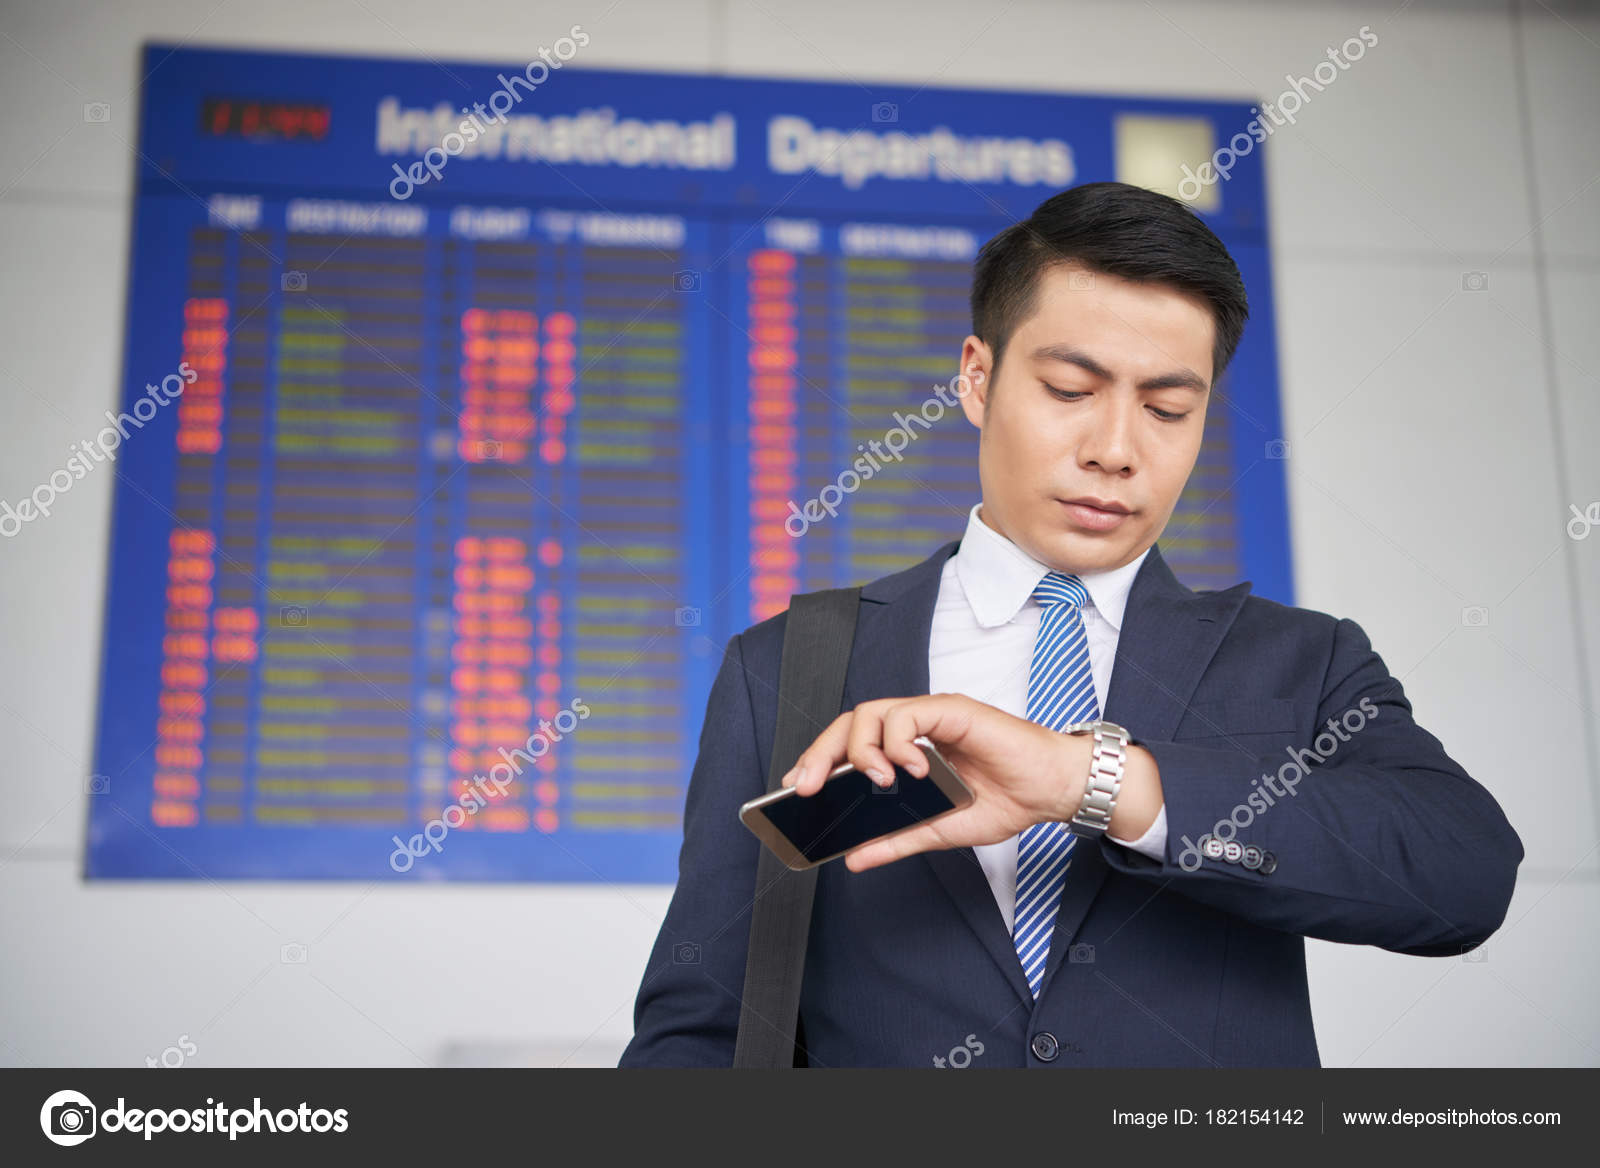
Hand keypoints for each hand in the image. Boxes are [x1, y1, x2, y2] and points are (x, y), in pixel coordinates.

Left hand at [778, 693, 1090, 871]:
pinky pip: (908, 714)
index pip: (849, 745)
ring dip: (863, 748)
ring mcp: (931, 715)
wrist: (1052, 791)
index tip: (795, 788)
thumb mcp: (939, 831)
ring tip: (877, 779)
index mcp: (906, 751)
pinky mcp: (952, 710)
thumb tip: (854, 857)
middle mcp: (914, 727)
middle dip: (821, 752)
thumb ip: (897, 839)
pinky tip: (913, 768)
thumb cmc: (1006, 800)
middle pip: (849, 723)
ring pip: (871, 713)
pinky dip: (901, 742)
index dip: (818, 761)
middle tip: (806, 786)